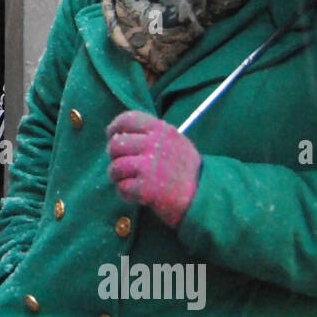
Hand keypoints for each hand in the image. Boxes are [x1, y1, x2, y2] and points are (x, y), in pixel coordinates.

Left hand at [106, 111, 200, 227]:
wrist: (204, 196)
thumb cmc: (187, 170)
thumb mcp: (176, 142)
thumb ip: (152, 135)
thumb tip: (119, 133)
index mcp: (162, 130)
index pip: (128, 119)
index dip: (115, 127)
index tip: (112, 135)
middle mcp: (154, 144)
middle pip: (116, 144)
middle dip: (114, 156)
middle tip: (122, 165)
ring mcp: (150, 166)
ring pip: (115, 167)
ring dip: (118, 177)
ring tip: (128, 181)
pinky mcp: (147, 188)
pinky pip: (122, 187)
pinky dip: (125, 193)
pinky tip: (135, 194)